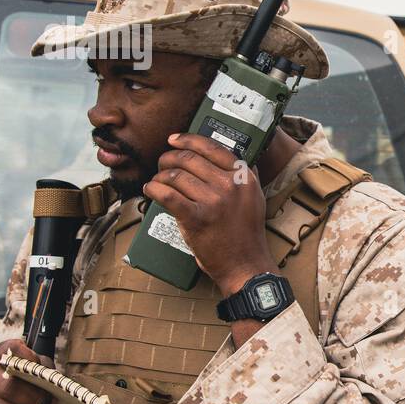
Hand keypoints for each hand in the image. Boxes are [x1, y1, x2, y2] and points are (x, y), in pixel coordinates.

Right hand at [0, 338, 55, 403]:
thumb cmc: (12, 379)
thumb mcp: (29, 367)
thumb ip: (41, 369)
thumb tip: (53, 381)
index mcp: (0, 355)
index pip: (12, 349)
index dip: (28, 359)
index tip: (39, 369)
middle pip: (8, 388)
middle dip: (34, 400)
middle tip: (46, 403)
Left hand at [144, 133, 275, 294]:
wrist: (245, 264)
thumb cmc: (246, 233)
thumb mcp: (253, 197)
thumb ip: (241, 176)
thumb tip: (221, 156)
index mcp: (243, 177)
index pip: (212, 147)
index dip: (188, 139)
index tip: (174, 140)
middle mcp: (230, 185)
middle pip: (189, 159)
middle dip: (169, 158)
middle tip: (162, 164)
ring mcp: (213, 201)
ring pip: (175, 176)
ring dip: (160, 176)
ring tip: (157, 181)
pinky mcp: (196, 218)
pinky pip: (167, 194)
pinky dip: (154, 189)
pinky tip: (150, 190)